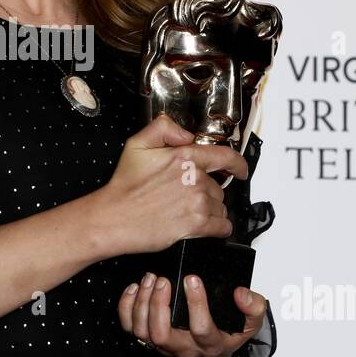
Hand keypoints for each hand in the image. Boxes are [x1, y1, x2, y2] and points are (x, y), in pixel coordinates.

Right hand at [92, 113, 249, 256]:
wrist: (114, 218)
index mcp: (184, 157)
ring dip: (210, 209)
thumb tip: (187, 134)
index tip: (240, 170)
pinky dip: (218, 228)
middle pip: (218, 186)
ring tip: (186, 212)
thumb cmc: (124, 185)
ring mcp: (197, 202)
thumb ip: (164, 128)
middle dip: (207, 191)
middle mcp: (195, 179)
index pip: (226, 157)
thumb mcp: (138, 144)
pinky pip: (222, 226)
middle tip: (184, 197)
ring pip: (220, 206)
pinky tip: (203, 226)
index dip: (238, 164)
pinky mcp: (196, 225)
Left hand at [117, 271, 267, 356]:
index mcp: (209, 344)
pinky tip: (135, 288)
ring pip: (143, 332)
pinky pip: (130, 328)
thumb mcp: (249, 325)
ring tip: (150, 278)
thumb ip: (253, 308)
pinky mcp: (148, 340)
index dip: (196, 304)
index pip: (201, 329)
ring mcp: (163, 346)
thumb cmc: (226, 336)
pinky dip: (126, 307)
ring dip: (142, 303)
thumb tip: (241, 294)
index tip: (192, 279)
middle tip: (162, 279)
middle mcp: (183, 348)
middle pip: (162, 334)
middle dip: (158, 305)